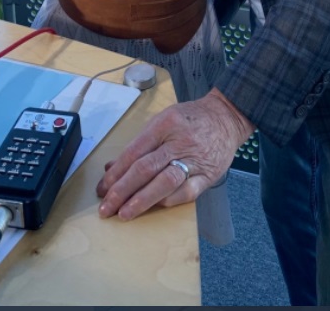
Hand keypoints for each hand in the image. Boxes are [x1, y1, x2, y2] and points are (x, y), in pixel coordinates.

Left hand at [96, 88, 253, 219]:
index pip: (134, 152)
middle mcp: (179, 142)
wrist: (227, 117)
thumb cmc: (191, 119)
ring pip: (165, 182)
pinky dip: (169, 201)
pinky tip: (155, 208)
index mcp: (165, 125)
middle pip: (145, 168)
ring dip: (142, 200)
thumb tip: (113, 168)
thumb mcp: (162, 121)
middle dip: (122, 191)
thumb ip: (139, 145)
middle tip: (106, 208)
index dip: (116, 173)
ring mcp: (195, 159)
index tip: (102, 189)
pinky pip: (187, 192)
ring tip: (125, 213)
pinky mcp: (208, 175)